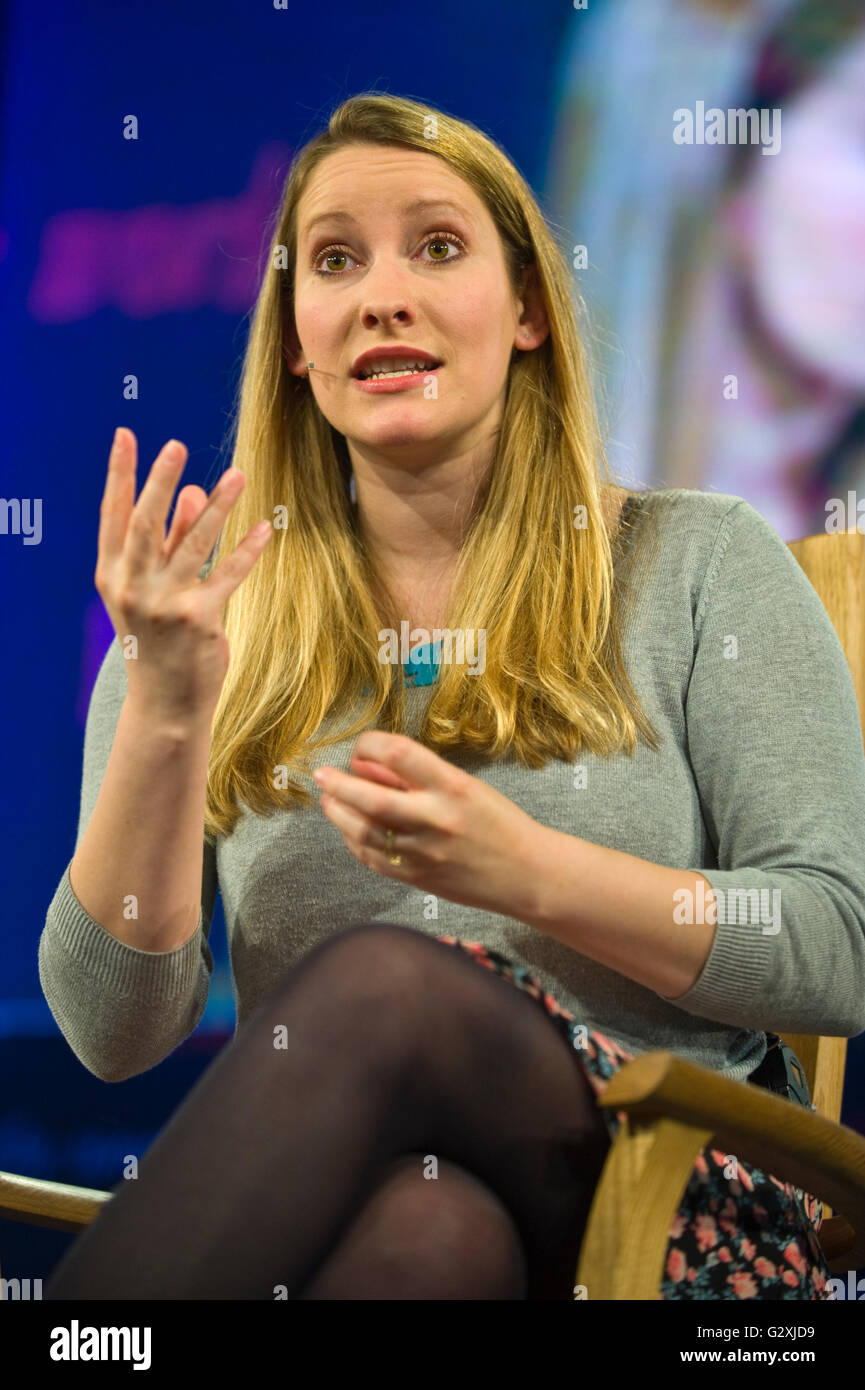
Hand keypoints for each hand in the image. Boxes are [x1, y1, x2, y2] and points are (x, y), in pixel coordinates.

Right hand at [95, 428, 271, 727]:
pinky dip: (246, 551)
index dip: (121, 474)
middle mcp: (132, 587)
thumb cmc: (159, 640)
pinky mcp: (197, 620)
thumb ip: (171, 541)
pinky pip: (226, 576)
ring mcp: (163, 604)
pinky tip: (264, 529)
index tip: (127, 436)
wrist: (166, 702)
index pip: (114, 515)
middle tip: (176, 445)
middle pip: (146, 523)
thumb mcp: (152, 590)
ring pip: (193, 544)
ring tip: (238, 475)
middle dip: (160, 480)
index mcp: (113, 575)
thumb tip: (191, 491)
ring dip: (217, 507)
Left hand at [313, 731, 547, 923]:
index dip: (369, 744)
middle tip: (322, 775)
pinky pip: (372, 858)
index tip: (362, 746)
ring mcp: (423, 853)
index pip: (398, 753)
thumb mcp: (465, 786)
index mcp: (452, 787)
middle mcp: (435, 819)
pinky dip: (353, 841)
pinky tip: (349, 829)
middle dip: (338, 784)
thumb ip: (417, 777)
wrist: (525, 874)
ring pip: (363, 832)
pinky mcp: (416, 878)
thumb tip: (367, 767)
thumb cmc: (499, 823)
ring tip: (329, 800)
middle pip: (371, 798)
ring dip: (338, 813)